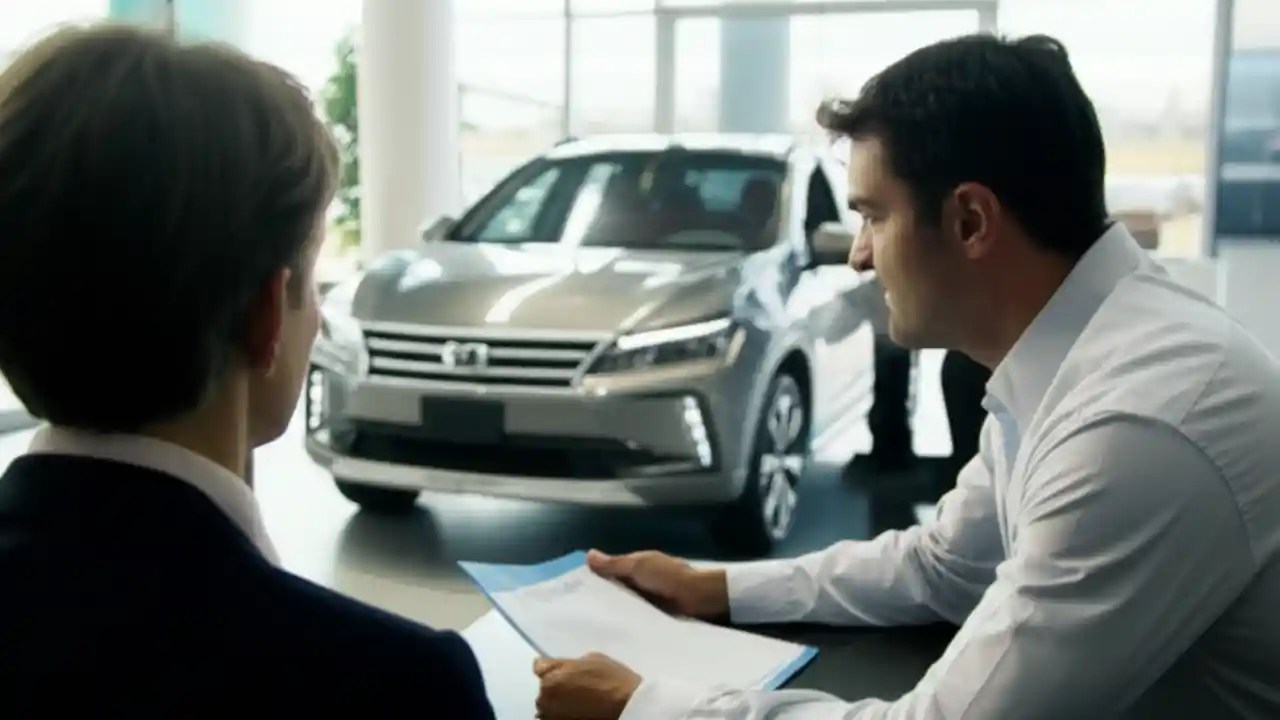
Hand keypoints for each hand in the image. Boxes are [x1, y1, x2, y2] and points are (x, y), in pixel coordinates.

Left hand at [534, 653, 640, 719]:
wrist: (627, 706)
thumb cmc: (612, 679)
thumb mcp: (591, 659)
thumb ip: (570, 663)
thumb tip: (564, 667)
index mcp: (550, 677)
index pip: (539, 666)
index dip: (552, 666)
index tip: (562, 668)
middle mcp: (546, 697)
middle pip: (544, 687)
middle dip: (555, 685)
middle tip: (574, 685)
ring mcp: (552, 715)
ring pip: (548, 706)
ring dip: (557, 702)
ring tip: (576, 700)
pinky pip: (555, 717)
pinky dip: (563, 713)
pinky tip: (577, 710)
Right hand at [587, 549, 728, 619]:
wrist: (700, 598)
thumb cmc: (668, 577)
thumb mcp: (638, 567)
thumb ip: (614, 565)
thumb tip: (588, 554)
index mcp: (636, 567)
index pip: (609, 572)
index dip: (593, 579)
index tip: (571, 591)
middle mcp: (639, 583)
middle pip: (615, 590)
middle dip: (599, 598)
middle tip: (575, 614)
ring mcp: (647, 601)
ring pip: (623, 606)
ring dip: (612, 612)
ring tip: (587, 627)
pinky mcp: (653, 617)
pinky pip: (634, 618)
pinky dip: (625, 622)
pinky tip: (610, 633)